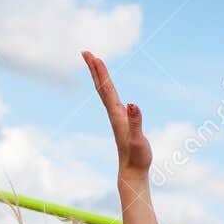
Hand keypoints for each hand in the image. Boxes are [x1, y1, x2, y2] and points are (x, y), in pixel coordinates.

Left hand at [84, 51, 150, 175]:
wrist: (132, 171)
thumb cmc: (137, 157)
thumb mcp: (138, 139)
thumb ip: (135, 121)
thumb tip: (131, 103)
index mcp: (117, 115)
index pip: (107, 89)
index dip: (101, 72)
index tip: (94, 56)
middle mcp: (114, 114)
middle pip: (101, 87)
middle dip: (94, 69)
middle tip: (85, 52)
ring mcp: (116, 117)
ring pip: (104, 93)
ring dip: (99, 77)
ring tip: (95, 63)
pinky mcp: (121, 121)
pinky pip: (111, 99)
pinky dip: (108, 88)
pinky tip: (109, 87)